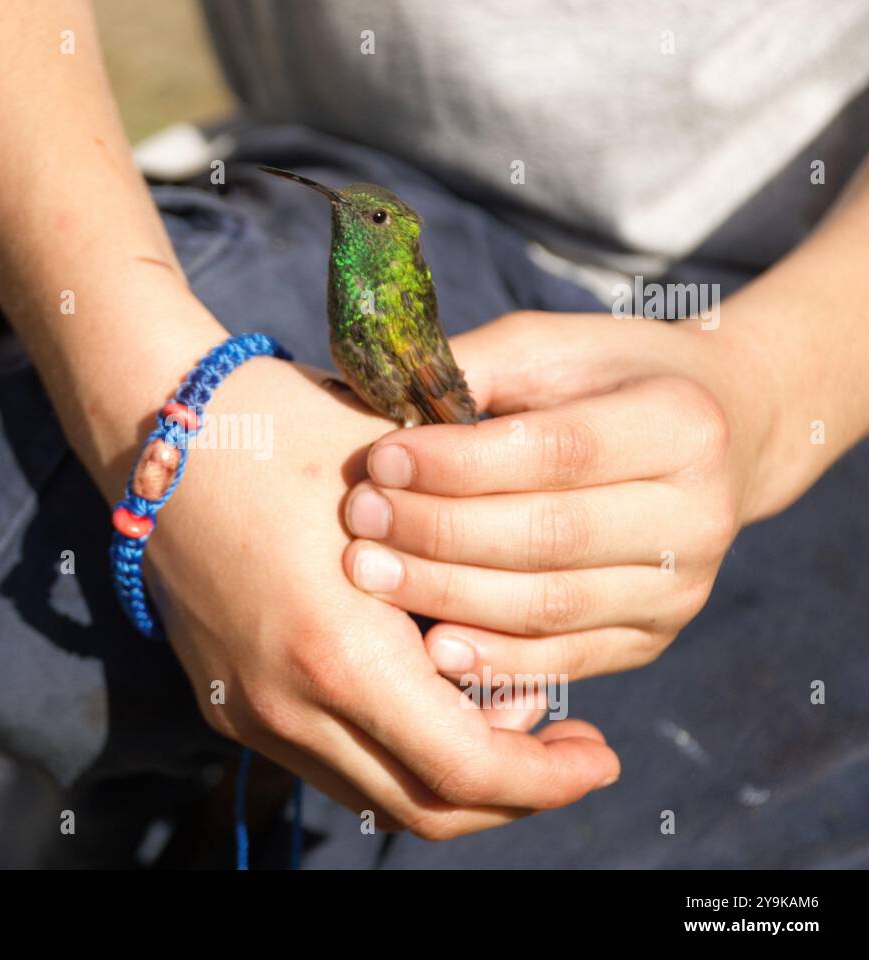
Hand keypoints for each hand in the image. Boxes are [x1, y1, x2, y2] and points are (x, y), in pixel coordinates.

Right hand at [145, 354, 619, 837]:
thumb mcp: (401, 486)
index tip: (603, 754)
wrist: (160, 428)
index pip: (467, 766)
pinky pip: (329, 759)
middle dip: (512, 793)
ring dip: (450, 773)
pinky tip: (425, 690)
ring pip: (375, 792)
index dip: (549, 778)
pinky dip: (391, 748)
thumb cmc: (290, 434)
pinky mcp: (228, 701)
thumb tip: (527, 666)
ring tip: (502, 710)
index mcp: (337, 652)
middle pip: (426, 806)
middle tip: (566, 748)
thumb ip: (470, 582)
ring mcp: (248, 710)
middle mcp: (286, 704)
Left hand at [342, 310, 776, 682]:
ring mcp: (679, 589)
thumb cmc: (608, 381)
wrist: (720, 437)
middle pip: (549, 536)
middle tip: (360, 519)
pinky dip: (493, 657)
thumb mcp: (553, 347)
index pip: (556, 453)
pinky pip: (563, 659)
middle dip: (440, 532)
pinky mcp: (650, 638)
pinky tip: (430, 644)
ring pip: (549, 605)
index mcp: (680, 425)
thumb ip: (475, 369)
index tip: (381, 458)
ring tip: (368, 572)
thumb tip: (377, 403)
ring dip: (447, 594)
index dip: (460, 464)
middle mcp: (695, 516)